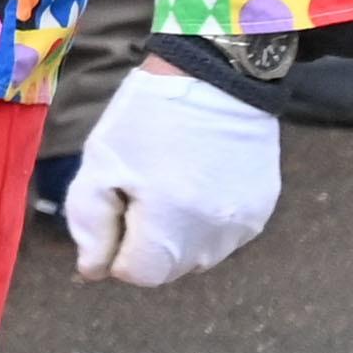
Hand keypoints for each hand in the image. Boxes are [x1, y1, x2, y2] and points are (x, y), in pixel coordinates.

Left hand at [64, 58, 281, 287]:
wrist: (216, 78)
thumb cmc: (148, 117)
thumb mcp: (101, 162)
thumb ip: (91, 223)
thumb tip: (95, 270)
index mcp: (171, 224)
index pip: (138, 274)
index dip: (116, 249)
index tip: (115, 211)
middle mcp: (214, 235)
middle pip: (168, 269)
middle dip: (145, 243)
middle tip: (139, 192)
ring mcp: (244, 225)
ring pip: (197, 257)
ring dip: (176, 238)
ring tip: (169, 186)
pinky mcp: (262, 210)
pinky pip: (223, 236)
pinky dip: (203, 224)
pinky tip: (195, 184)